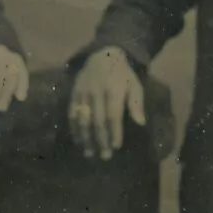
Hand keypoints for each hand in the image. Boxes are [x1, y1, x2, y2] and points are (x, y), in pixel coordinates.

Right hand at [69, 46, 144, 160]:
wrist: (103, 56)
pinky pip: (72, 113)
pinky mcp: (74, 93)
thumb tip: (141, 123)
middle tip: (105, 156)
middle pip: (98, 120)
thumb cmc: (123, 75)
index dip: (114, 131)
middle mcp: (96, 91)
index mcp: (114, 89)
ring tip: (89, 153)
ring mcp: (83, 92)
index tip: (116, 146)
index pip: (113, 114)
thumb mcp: (135, 85)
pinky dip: (74, 128)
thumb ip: (136, 104)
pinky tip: (78, 140)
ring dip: (85, 138)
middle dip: (101, 139)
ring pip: (83, 119)